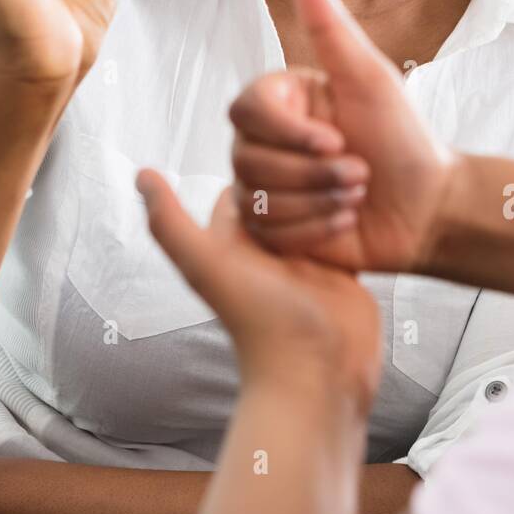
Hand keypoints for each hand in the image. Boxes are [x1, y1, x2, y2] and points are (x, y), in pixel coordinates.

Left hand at [136, 176, 381, 414]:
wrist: (317, 374)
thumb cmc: (259, 323)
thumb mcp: (208, 266)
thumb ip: (171, 224)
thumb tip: (141, 173)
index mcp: (231, 241)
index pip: (243, 182)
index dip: (263, 158)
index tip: (287, 139)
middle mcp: (265, 246)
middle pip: (283, 188)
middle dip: (307, 169)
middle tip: (334, 154)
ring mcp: (303, 256)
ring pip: (315, 202)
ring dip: (334, 186)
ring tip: (357, 173)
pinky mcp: (337, 267)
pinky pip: (343, 226)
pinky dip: (354, 209)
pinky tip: (371, 193)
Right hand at [230, 0, 459, 272]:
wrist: (428, 208)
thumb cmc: (404, 137)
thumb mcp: (369, 76)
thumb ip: (329, 24)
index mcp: (281, 100)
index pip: (246, 111)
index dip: (289, 132)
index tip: (337, 139)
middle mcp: (266, 140)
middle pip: (246, 160)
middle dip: (313, 174)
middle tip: (361, 172)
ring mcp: (266, 185)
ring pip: (256, 199)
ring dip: (317, 202)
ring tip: (357, 193)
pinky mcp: (273, 228)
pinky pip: (267, 234)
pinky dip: (313, 230)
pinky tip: (345, 218)